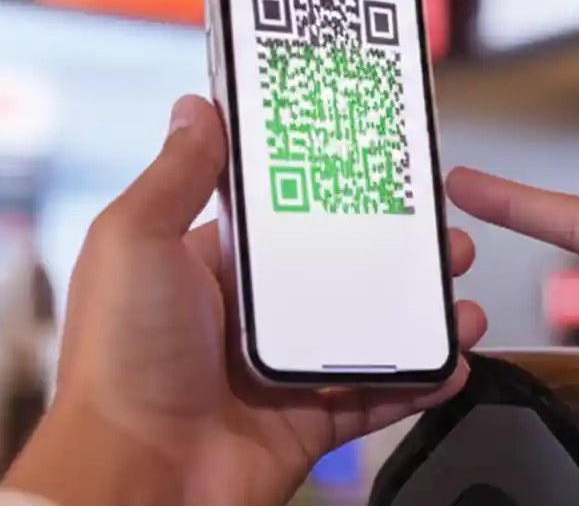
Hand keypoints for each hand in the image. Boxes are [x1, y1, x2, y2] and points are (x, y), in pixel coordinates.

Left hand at [2, 96, 486, 504]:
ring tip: (458, 282)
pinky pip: (376, 395)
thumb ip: (176, 176)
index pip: (277, 213)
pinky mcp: (308, 419)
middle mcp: (246, 315)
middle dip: (391, 244)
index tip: (370, 158)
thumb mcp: (136, 241)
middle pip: (336, 267)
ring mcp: (280, 369)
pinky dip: (419, 378)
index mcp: (206, 265)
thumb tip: (195, 108)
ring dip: (417, 306)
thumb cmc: (119, 357)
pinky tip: (454, 357)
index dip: (325, 185)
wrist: (137, 475)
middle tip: (435, 221)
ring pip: (367, 328)